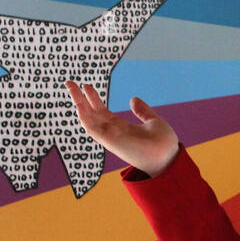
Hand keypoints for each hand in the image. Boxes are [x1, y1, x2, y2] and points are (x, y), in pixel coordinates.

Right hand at [65, 80, 180, 177]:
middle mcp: (113, 132)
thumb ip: (142, 111)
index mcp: (122, 128)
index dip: (93, 99)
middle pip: (91, 114)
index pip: (102, 112)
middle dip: (80, 99)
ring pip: (88, 119)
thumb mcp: (153, 121)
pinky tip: (79, 104)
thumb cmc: (163, 145)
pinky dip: (85, 117)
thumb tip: (133, 99)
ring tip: (71, 87)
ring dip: (79, 103)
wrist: (169, 157)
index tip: (86, 86)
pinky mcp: (111, 141)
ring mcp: (110, 137)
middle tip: (70, 83)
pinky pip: (93, 129)